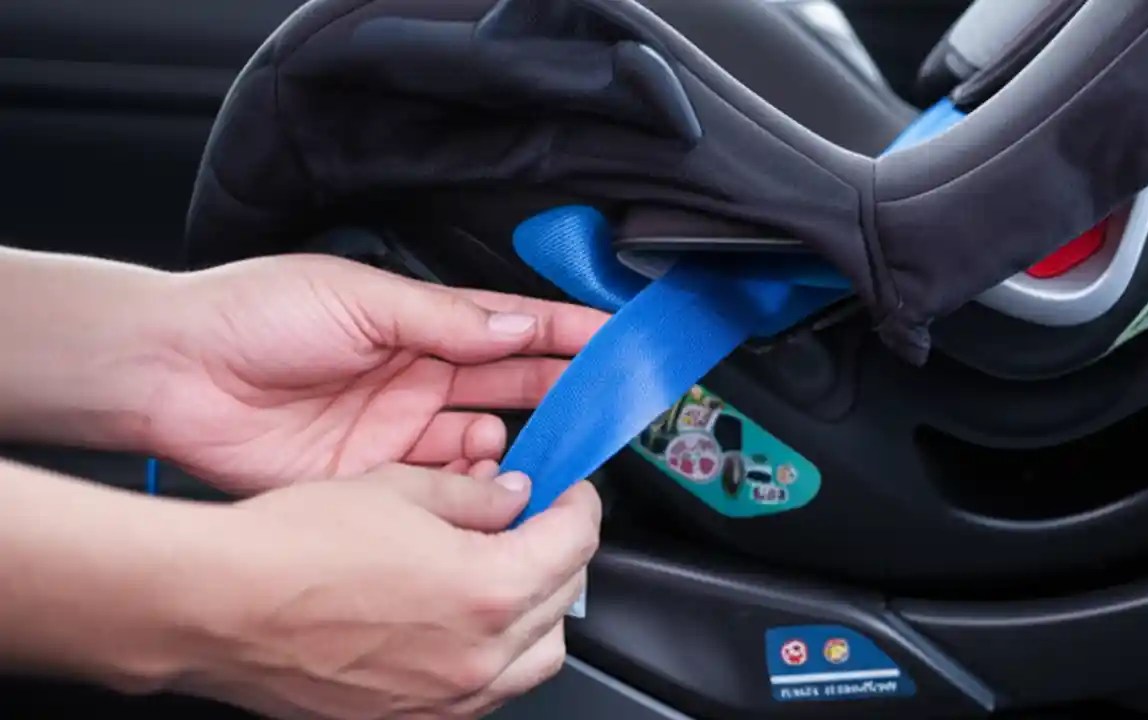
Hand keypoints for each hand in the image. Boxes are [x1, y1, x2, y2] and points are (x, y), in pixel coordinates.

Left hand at [144, 254, 607, 494]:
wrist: (174, 373)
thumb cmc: (253, 315)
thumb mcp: (360, 299)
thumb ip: (445, 319)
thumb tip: (518, 327)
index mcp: (417, 320)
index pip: (509, 323)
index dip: (564, 329)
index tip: (614, 335)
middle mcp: (417, 373)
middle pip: (511, 380)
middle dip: (563, 387)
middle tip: (608, 400)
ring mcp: (398, 426)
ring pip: (485, 438)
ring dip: (520, 442)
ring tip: (541, 446)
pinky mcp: (375, 475)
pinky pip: (442, 483)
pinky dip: (473, 483)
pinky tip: (486, 477)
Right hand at [178, 465, 601, 719]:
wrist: (215, 605)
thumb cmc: (291, 544)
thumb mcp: (398, 488)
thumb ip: (474, 496)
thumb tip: (513, 497)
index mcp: (486, 589)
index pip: (575, 543)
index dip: (581, 506)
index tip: (572, 492)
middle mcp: (477, 656)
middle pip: (565, 600)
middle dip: (561, 552)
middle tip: (536, 521)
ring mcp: (445, 698)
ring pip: (536, 657)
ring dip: (537, 610)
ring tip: (504, 572)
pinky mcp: (411, 719)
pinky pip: (486, 690)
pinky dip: (495, 653)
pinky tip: (462, 619)